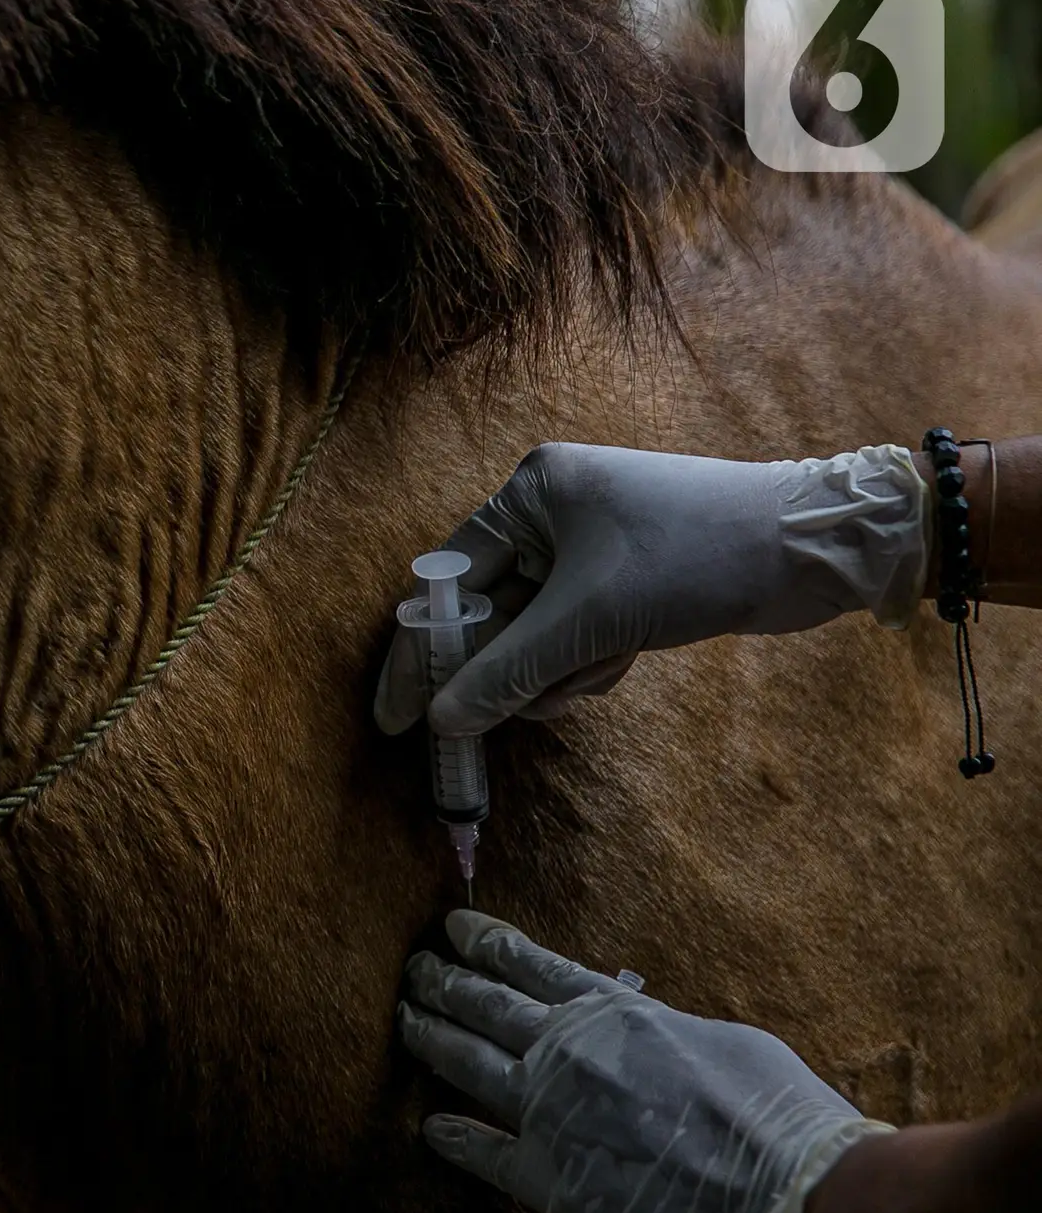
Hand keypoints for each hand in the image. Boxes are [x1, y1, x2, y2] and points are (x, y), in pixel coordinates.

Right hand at [374, 443, 927, 737]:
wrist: (814, 548)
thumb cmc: (694, 557)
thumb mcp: (591, 620)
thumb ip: (507, 672)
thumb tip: (442, 720)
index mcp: (531, 492)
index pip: (447, 579)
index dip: (422, 652)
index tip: (398, 717)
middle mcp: (553, 512)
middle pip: (493, 613)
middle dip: (514, 666)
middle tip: (516, 711)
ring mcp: (590, 547)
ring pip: (537, 635)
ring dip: (561, 670)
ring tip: (603, 669)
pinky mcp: (625, 579)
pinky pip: (577, 636)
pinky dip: (592, 661)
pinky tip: (625, 662)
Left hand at [398, 910, 891, 1212]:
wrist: (790, 1199)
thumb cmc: (782, 1119)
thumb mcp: (726, 1043)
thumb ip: (668, 1033)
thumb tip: (650, 1034)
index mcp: (617, 1014)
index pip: (531, 965)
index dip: (486, 943)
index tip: (454, 928)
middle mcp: (570, 1053)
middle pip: (483, 1005)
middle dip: (442, 982)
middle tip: (413, 968)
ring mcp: (549, 1113)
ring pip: (466, 1063)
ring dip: (429, 1036)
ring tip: (404, 1018)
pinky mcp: (548, 1179)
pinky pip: (483, 1152)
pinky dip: (451, 1137)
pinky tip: (431, 1128)